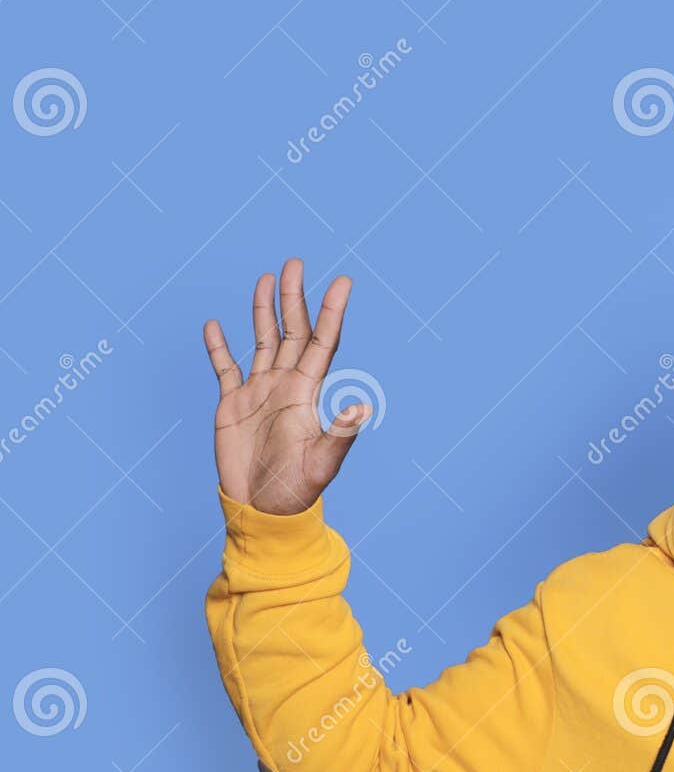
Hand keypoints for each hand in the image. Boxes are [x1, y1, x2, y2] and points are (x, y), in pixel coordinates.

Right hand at [203, 259, 361, 514]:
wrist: (264, 508)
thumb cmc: (297, 489)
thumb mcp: (322, 463)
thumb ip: (340, 434)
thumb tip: (362, 407)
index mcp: (307, 392)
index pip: (323, 342)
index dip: (332, 312)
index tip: (343, 282)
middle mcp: (285, 385)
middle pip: (292, 331)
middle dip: (294, 297)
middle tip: (295, 263)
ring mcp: (259, 392)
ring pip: (262, 341)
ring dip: (263, 311)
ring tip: (267, 278)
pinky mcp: (233, 404)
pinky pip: (225, 368)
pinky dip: (219, 347)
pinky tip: (214, 325)